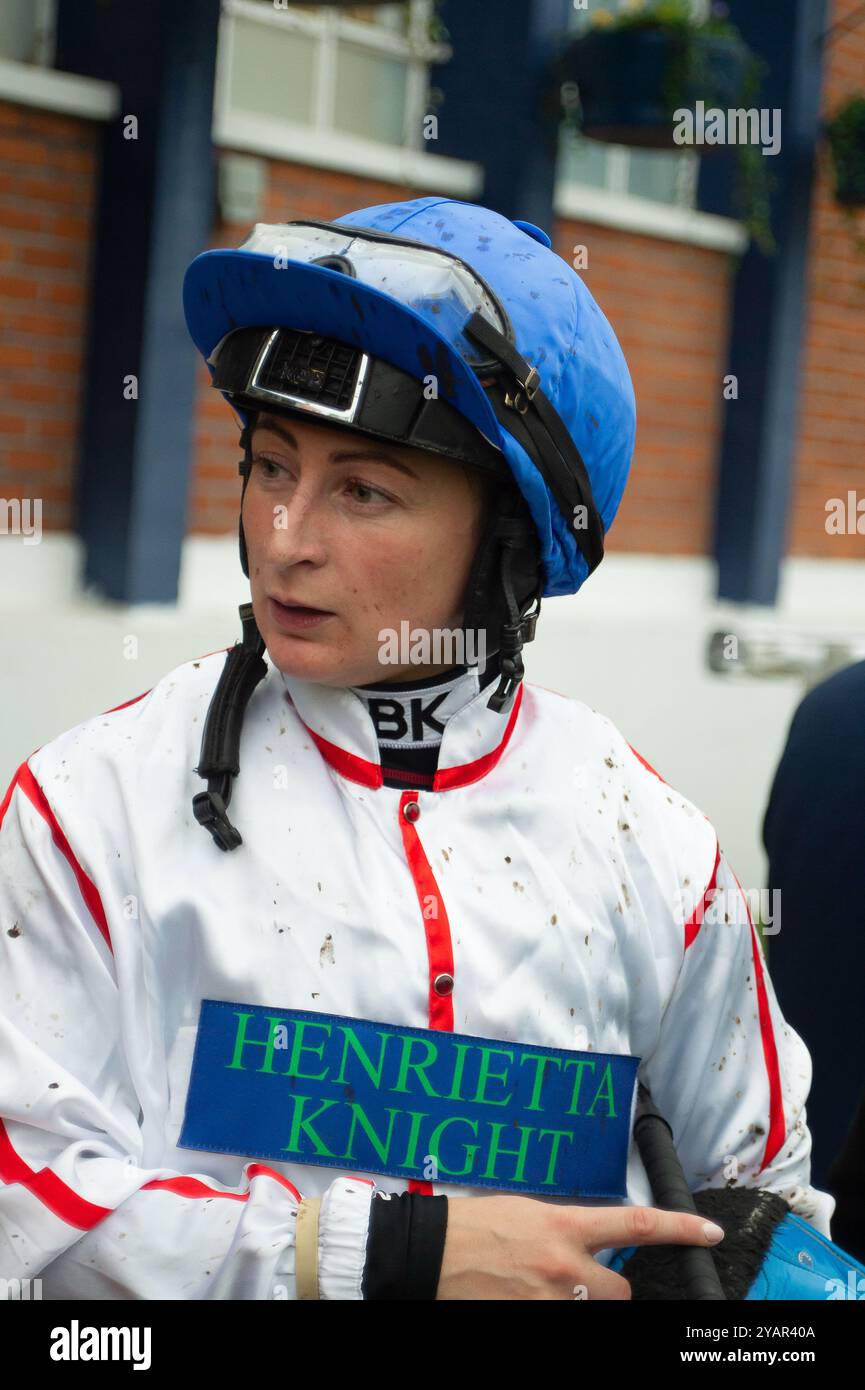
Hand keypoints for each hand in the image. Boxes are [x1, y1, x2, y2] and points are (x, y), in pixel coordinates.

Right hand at [436, 1195, 724, 1299]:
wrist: (430, 1253)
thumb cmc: (474, 1225)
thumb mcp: (527, 1212)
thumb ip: (565, 1227)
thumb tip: (590, 1239)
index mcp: (563, 1227)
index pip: (635, 1225)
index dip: (679, 1229)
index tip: (708, 1232)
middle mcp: (564, 1267)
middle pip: (620, 1290)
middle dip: (607, 1288)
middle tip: (576, 1279)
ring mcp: (549, 1300)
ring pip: (595, 1309)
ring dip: (580, 1302)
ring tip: (544, 1287)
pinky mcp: (533, 1321)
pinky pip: (563, 1322)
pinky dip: (554, 1308)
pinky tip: (529, 1296)